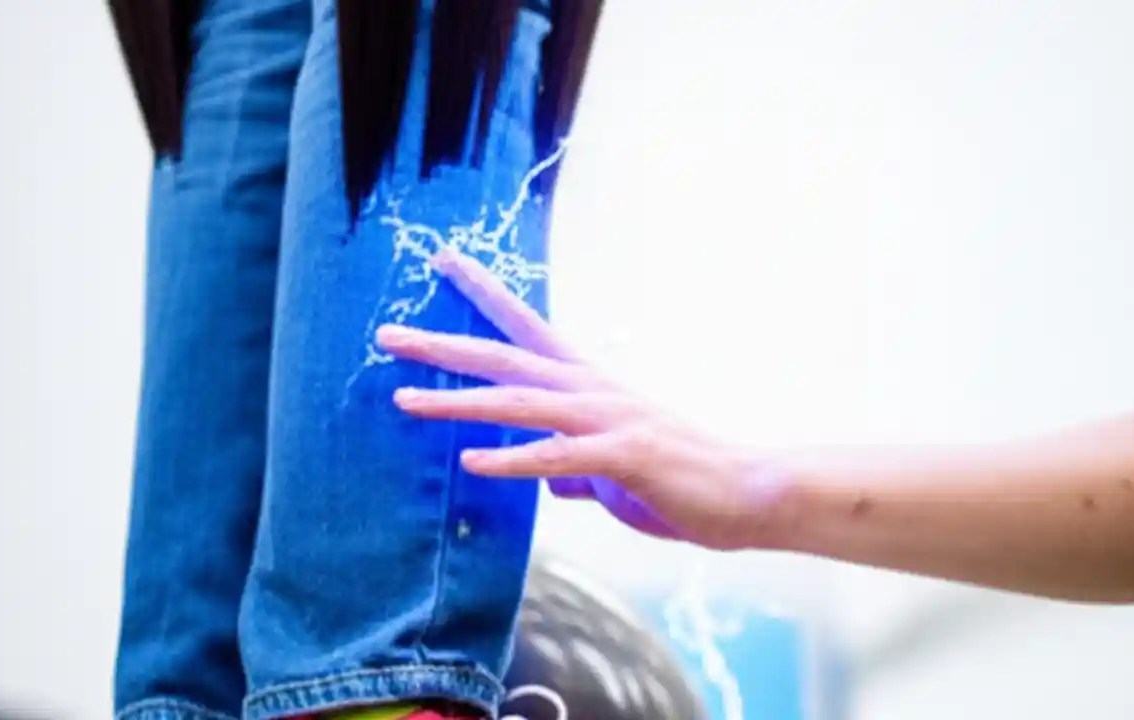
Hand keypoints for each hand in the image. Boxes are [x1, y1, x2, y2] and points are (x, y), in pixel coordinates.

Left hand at [375, 249, 782, 549]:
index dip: (482, 294)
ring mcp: (608, 420)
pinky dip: (514, 459)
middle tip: (386, 334)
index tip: (443, 261)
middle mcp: (592, 391)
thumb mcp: (614, 473)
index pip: (526, 330)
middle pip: (506, 357)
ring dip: (459, 401)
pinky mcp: (623, 458)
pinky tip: (473, 463)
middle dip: (443, 345)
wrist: (746, 494)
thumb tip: (553, 480)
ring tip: (404, 399)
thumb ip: (576, 470)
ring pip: (521, 401)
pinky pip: (559, 458)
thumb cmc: (681, 480)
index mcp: (588, 386)